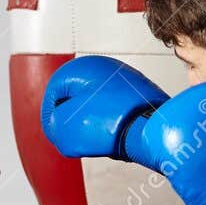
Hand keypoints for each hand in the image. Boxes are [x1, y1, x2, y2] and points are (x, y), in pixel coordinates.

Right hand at [41, 56, 167, 161]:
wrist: (154, 128)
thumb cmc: (110, 124)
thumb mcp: (65, 129)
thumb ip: (53, 125)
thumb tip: (58, 124)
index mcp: (82, 67)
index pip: (54, 93)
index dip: (52, 118)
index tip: (58, 134)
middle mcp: (104, 67)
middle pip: (75, 99)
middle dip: (73, 120)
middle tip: (79, 137)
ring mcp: (122, 79)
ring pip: (94, 106)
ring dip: (91, 124)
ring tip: (99, 137)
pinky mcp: (136, 94)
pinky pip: (114, 111)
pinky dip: (110, 124)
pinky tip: (116, 133)